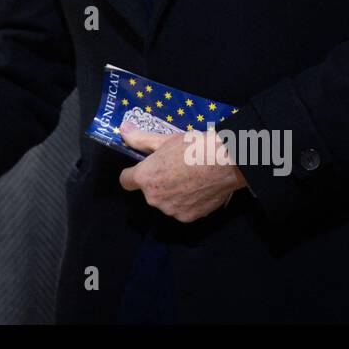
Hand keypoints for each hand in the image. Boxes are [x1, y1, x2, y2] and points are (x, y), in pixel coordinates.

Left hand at [118, 126, 245, 222]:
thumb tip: (123, 130)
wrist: (225, 163)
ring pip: (166, 201)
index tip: (143, 168)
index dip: (132, 174)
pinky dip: (187, 202)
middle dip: (158, 182)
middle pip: (149, 191)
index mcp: (145, 178)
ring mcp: (171, 210)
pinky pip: (182, 209)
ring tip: (189, 178)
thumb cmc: (193, 148)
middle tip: (174, 168)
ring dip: (172, 193)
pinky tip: (199, 188)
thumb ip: (140, 139)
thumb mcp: (165, 139)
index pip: (125, 180)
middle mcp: (154, 198)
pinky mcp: (188, 218)